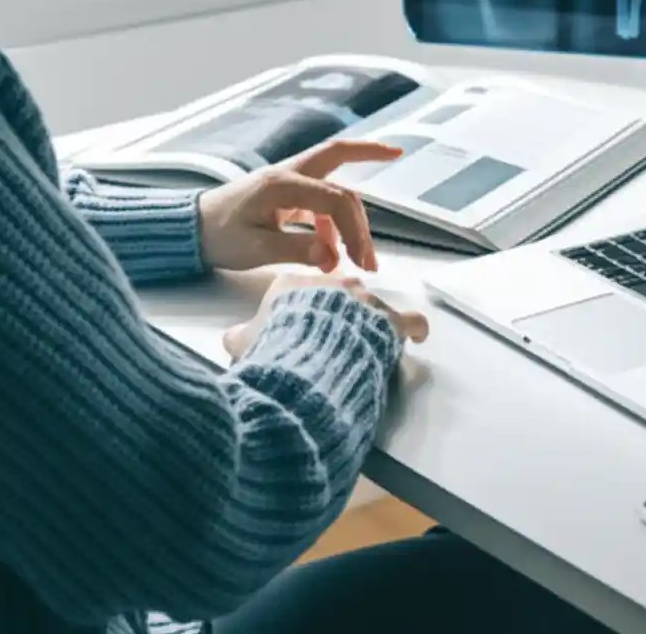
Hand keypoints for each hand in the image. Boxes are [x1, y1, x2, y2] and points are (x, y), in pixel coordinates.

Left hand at [197, 140, 400, 272]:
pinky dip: (334, 225)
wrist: (190, 229)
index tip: (362, 262)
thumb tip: (331, 255)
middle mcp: (289, 174)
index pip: (335, 200)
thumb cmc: (218, 236)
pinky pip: (322, 201)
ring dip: (352, 217)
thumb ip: (295, 249)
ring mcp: (289, 182)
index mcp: (281, 183)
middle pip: (340, 157)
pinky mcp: (287, 195)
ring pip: (335, 183)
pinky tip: (332, 252)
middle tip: (384, 206)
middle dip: (367, 176)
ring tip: (358, 259)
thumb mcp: (254, 249)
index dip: (355, 230)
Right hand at [223, 273, 429, 359]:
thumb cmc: (273, 350)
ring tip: (366, 343)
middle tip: (331, 338)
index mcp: (294, 283)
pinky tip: (414, 337)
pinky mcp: (392, 320)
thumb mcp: (244, 343)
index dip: (300, 310)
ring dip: (370, 322)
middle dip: (336, 314)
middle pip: (338, 294)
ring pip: (372, 305)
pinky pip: (411, 321)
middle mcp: (334, 284)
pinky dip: (413, 329)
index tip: (300, 326)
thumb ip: (240, 337)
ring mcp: (366, 300)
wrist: (306, 361)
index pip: (298, 289)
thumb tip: (232, 339)